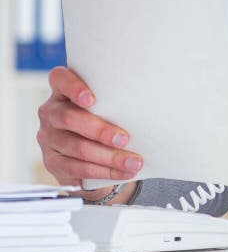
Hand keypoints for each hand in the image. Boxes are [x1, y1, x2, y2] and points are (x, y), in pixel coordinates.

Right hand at [37, 66, 141, 202]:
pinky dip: (104, 171)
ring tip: (133, 161)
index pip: (60, 79)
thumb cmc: (106, 118)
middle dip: (100, 130)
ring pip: (77, 148)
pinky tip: (123, 172)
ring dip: (109, 157)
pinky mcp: (53, 161)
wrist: (92, 152)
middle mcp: (51, 112)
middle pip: (69, 118)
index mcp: (63, 92)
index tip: (91, 99)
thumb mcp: (108, 105)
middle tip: (124, 138)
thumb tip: (154, 101)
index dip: (73, 87)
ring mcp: (49, 138)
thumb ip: (117, 100)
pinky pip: (78, 168)